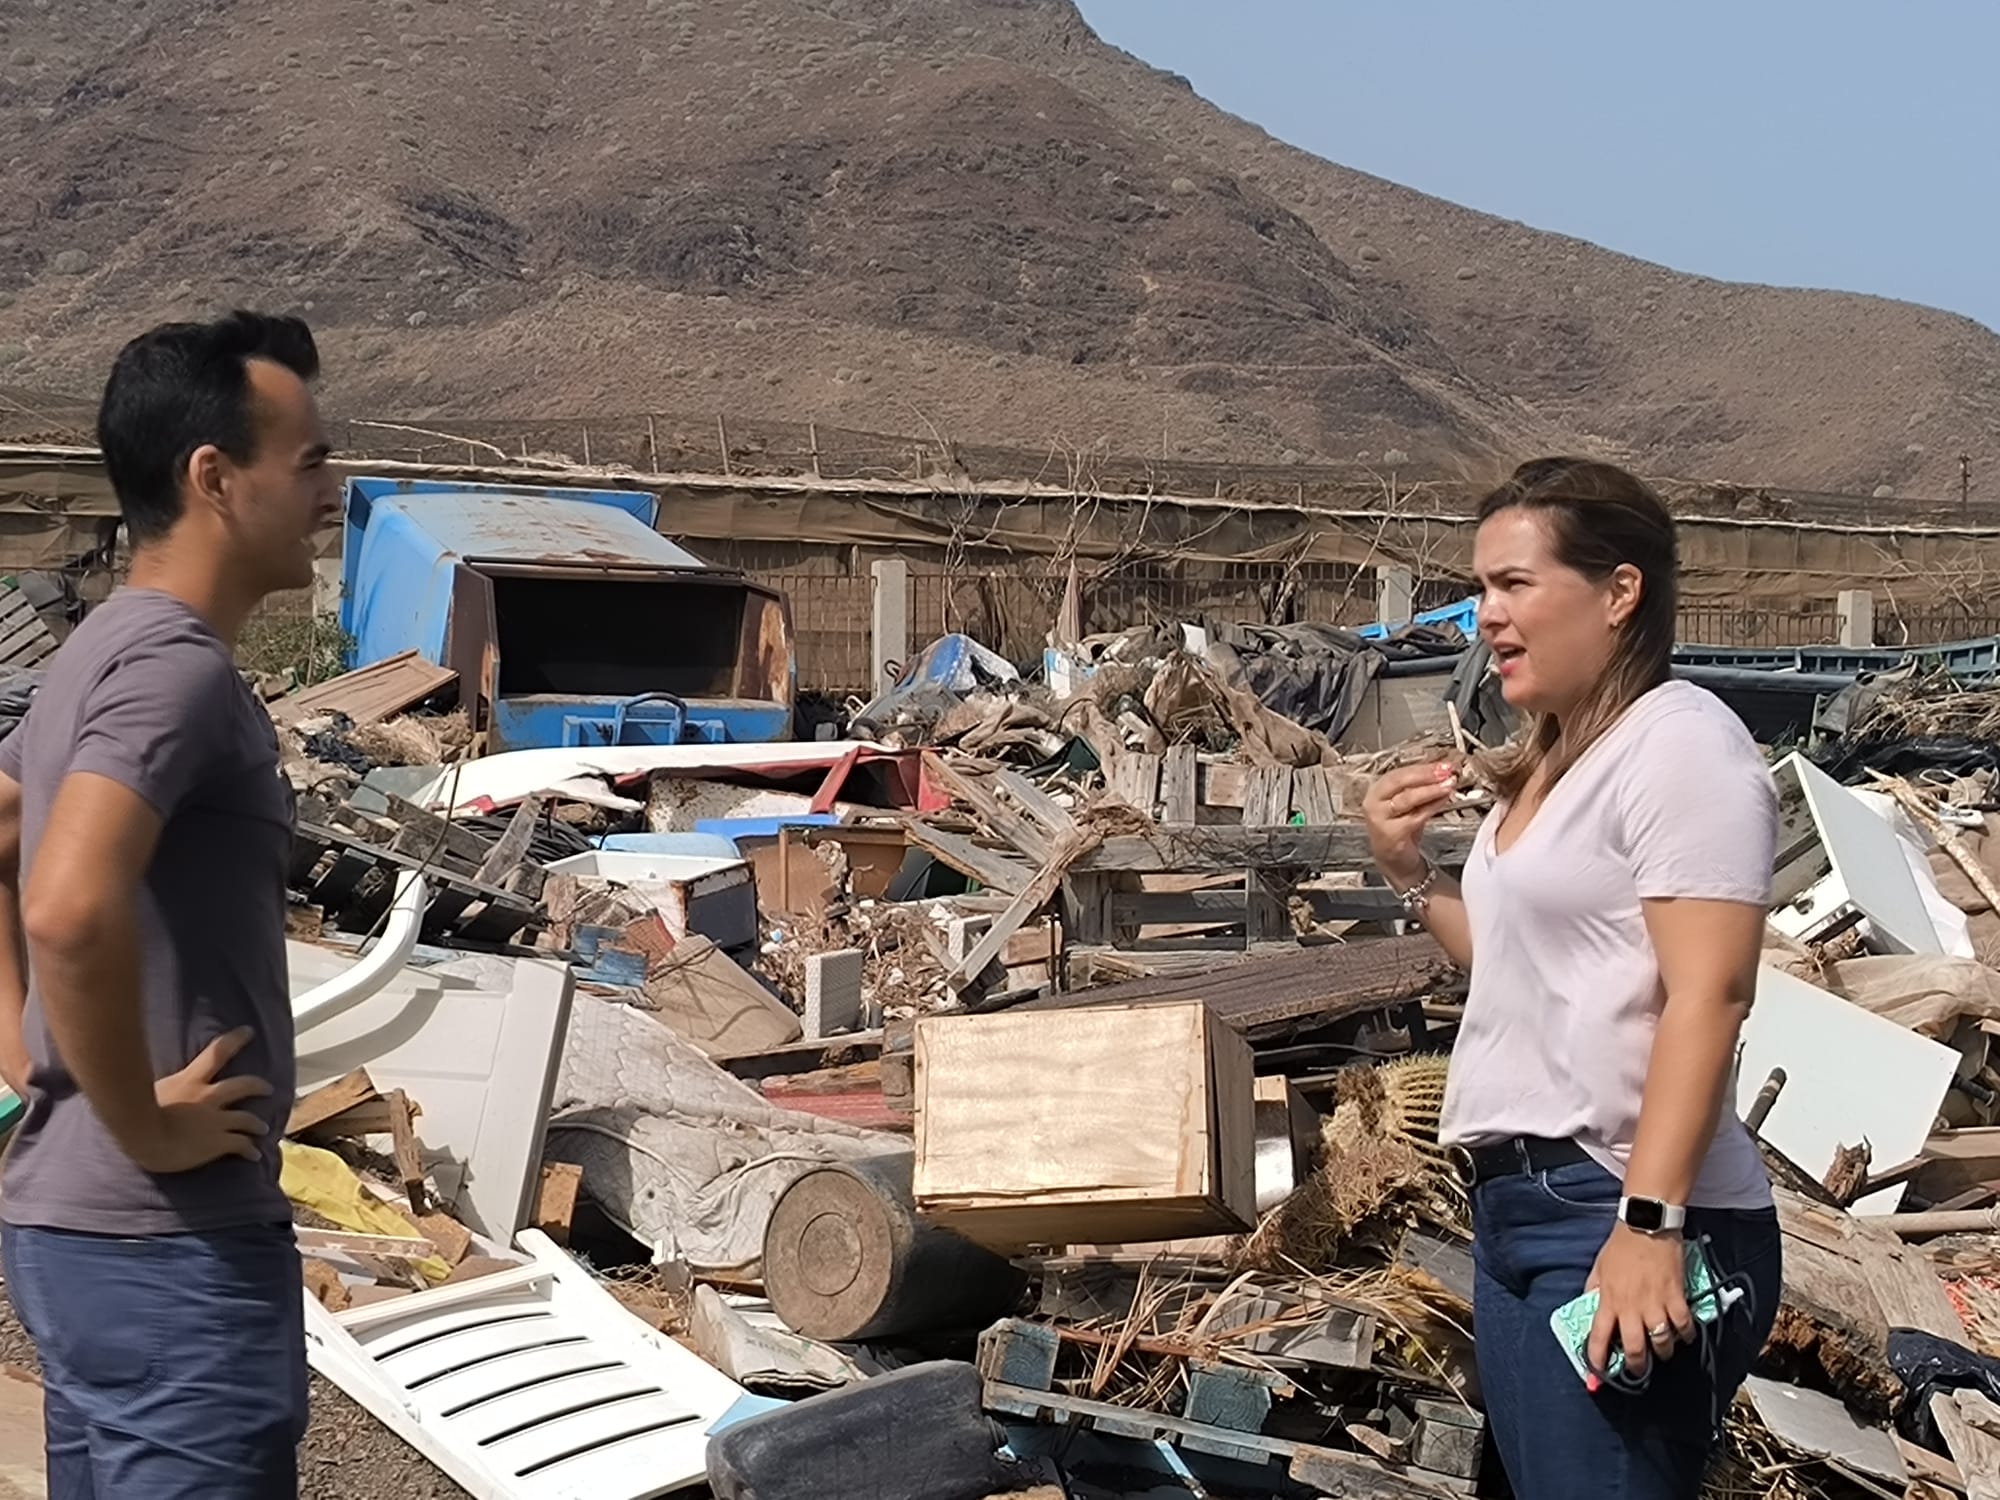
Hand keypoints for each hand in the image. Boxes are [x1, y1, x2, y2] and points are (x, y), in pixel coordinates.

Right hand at [127, 1026, 273, 1173]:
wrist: (142, 1136)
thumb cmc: (133, 1113)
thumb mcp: (145, 1090)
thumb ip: (154, 1085)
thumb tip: (139, 1081)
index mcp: (189, 1081)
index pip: (216, 1053)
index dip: (235, 1040)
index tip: (250, 1031)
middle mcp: (208, 1097)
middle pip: (242, 1085)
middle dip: (258, 1086)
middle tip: (268, 1088)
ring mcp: (216, 1120)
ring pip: (247, 1118)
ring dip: (257, 1123)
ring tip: (264, 1127)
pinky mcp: (219, 1141)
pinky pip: (241, 1144)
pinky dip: (251, 1150)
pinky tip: (254, 1155)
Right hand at [1362, 761, 1458, 885]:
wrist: (1394, 860)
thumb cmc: (1401, 831)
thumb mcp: (1409, 806)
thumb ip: (1421, 790)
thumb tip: (1442, 774)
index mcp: (1377, 791)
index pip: (1398, 773)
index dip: (1422, 767)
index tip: (1441, 764)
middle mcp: (1374, 803)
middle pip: (1400, 781)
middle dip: (1425, 775)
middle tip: (1445, 771)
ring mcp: (1380, 819)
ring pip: (1407, 798)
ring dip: (1431, 789)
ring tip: (1447, 785)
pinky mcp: (1391, 834)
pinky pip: (1414, 816)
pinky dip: (1431, 807)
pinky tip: (1442, 800)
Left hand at [1586, 1224, 1694, 1381]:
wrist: (1645, 1227)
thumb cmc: (1620, 1247)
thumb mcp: (1598, 1269)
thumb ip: (1594, 1290)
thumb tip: (1589, 1307)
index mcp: (1608, 1301)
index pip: (1597, 1338)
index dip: (1597, 1361)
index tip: (1598, 1373)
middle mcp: (1630, 1308)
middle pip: (1634, 1350)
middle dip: (1637, 1367)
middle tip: (1639, 1371)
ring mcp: (1655, 1304)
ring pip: (1661, 1343)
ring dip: (1662, 1353)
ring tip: (1662, 1352)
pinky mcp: (1676, 1297)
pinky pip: (1683, 1326)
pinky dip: (1685, 1335)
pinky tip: (1683, 1334)